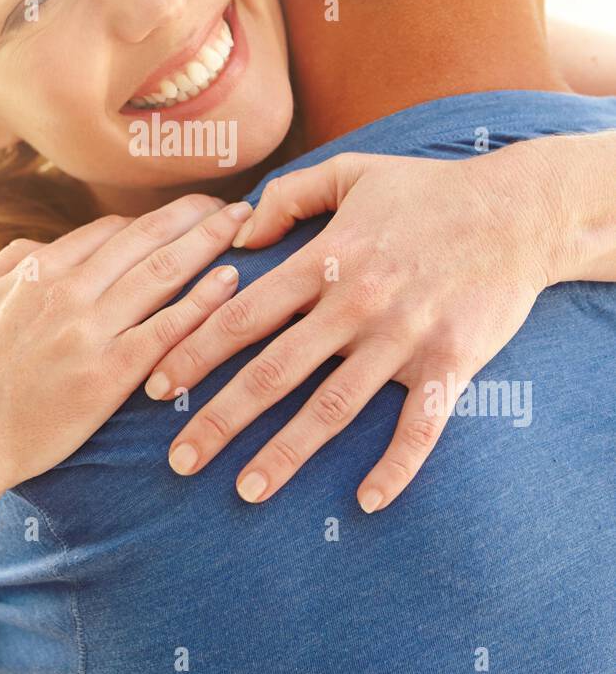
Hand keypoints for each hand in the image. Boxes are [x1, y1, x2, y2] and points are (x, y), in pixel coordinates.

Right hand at [0, 193, 253, 497]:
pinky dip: (201, 302)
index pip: (108, 233)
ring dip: (208, 244)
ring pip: (162, 274)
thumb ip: (8, 265)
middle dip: (193, 217)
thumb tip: (43, 248)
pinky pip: (165, 330)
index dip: (151, 222)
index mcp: (36, 272)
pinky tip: (231, 283)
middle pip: (145, 241)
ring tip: (243, 227)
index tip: (183, 217)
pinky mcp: (107, 376)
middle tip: (233, 204)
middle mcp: (67, 291)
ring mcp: (89, 332)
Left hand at [146, 151, 554, 510]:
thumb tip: (238, 231)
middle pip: (272, 372)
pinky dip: (395, 467)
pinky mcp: (450, 364)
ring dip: (287, 454)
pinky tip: (367, 502)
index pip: (242, 315)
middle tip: (180, 460)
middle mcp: (355, 304)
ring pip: (332, 407)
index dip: (193, 353)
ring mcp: (402, 338)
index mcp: (325, 260)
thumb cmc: (427, 190)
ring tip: (246, 491)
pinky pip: (420, 427)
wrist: (517, 211)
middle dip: (220, 419)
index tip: (156, 387)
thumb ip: (289, 194)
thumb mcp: (352, 170)